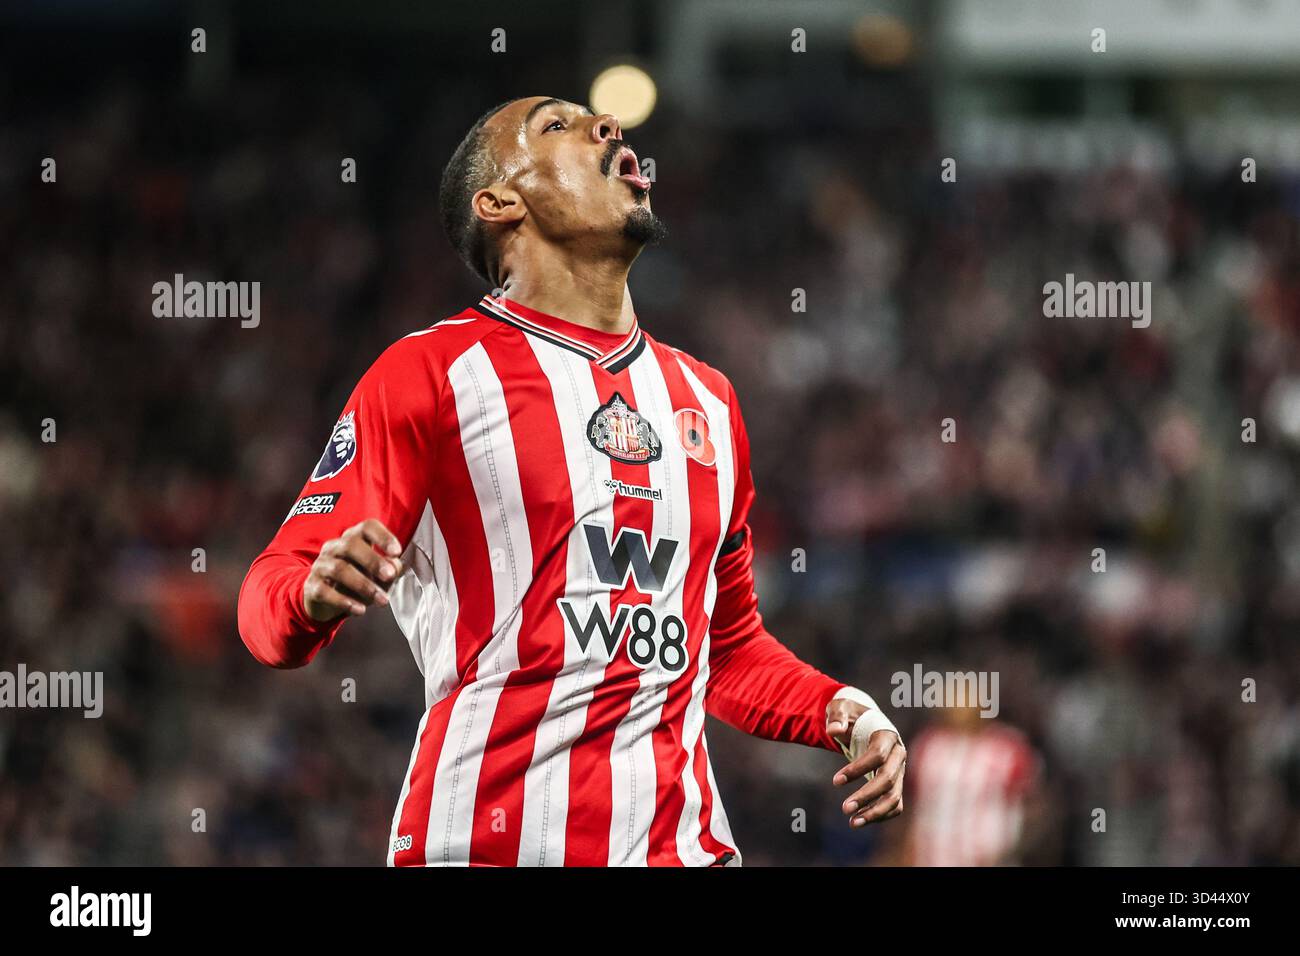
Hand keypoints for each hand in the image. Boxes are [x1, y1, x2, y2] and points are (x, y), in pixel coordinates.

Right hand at [302, 519, 403, 621]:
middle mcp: (335, 547)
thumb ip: (390, 569)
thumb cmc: (358, 580)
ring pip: (340, 569)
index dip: (383, 536)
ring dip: (363, 585)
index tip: (396, 552)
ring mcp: (321, 565)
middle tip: (389, 576)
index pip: (367, 527)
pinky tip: (360, 610)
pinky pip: (325, 591)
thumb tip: (395, 567)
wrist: (324, 599)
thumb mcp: (378, 576)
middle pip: (351, 545)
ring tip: (381, 600)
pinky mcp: (312, 586)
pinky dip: (344, 601)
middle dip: (373, 560)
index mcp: (354, 539)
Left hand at [827, 697, 906, 826]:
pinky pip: (894, 805)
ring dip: (875, 812)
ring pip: (894, 797)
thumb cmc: (852, 715)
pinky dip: (880, 815)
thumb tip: (834, 730)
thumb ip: (837, 717)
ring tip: (852, 822)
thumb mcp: (841, 708)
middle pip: (888, 779)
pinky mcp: (896, 784)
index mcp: (887, 735)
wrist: (865, 722)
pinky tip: (859, 821)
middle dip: (866, 795)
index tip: (834, 781)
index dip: (857, 769)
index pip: (877, 755)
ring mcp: (899, 772)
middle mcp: (898, 755)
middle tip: (844, 808)